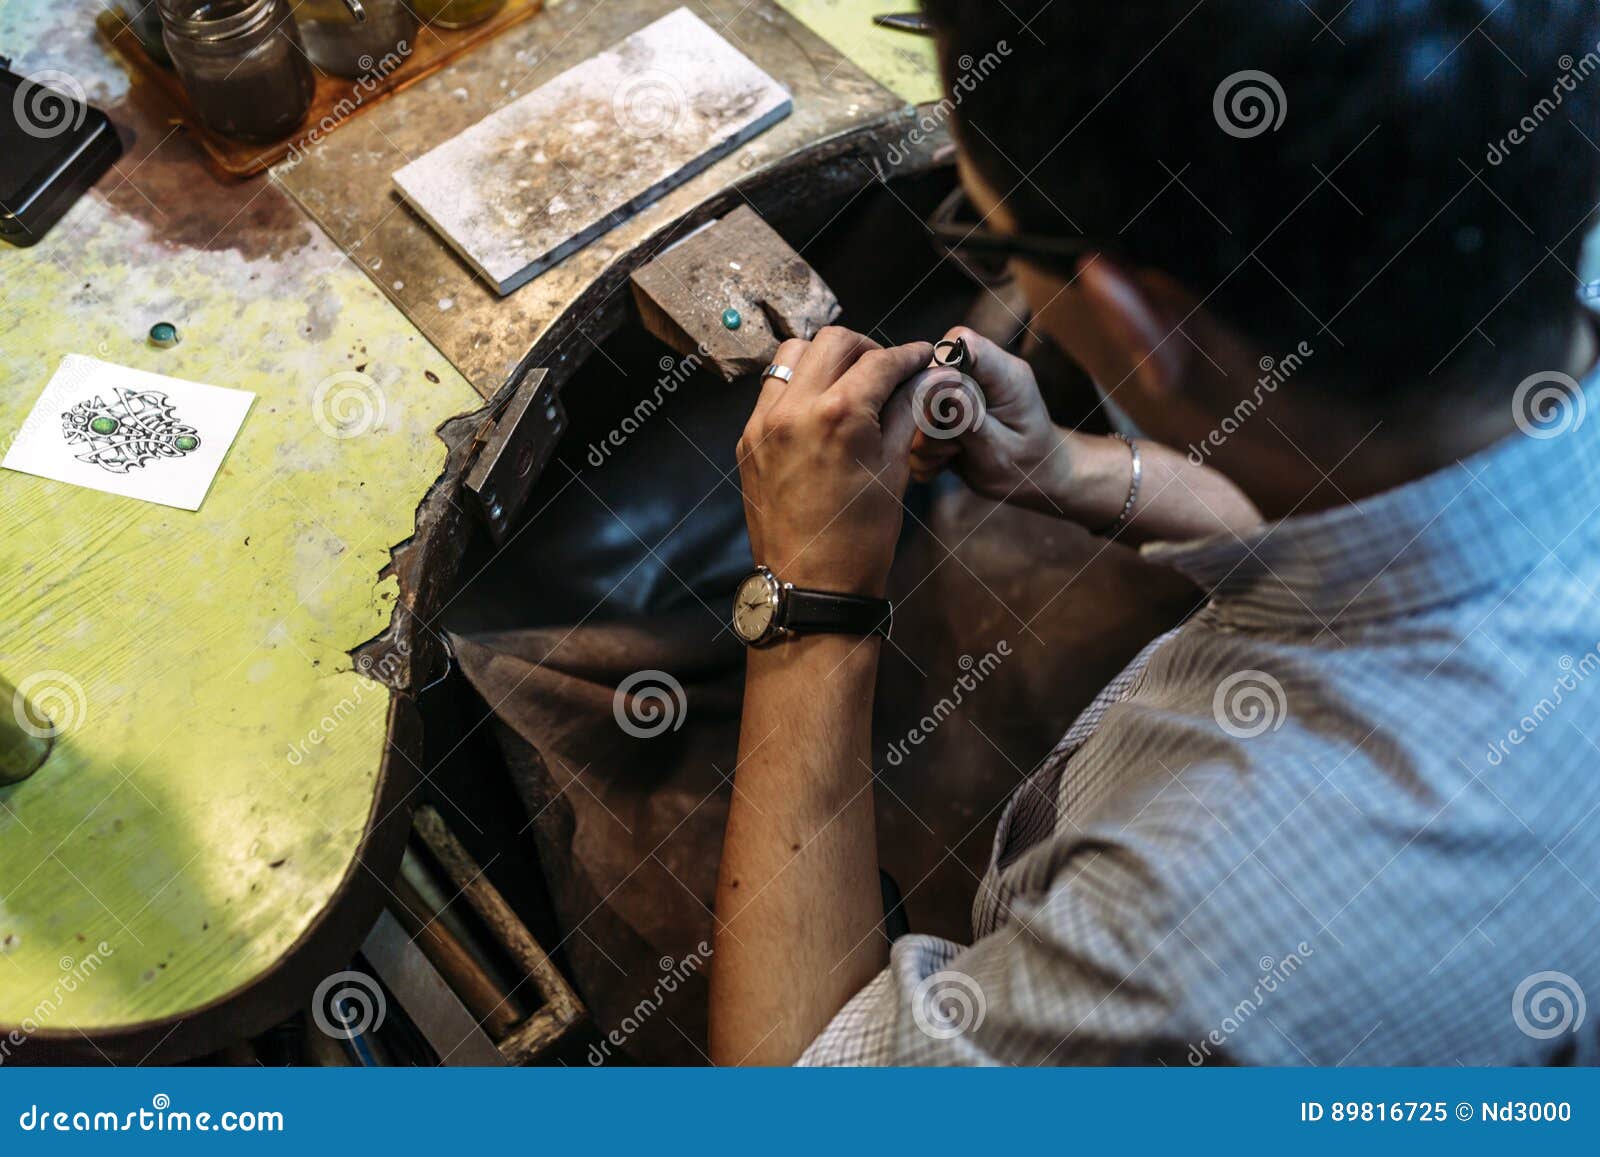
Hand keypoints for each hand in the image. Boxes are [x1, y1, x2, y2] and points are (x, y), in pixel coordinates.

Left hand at [737, 328, 933, 597]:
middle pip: (833, 341)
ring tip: (849, 383)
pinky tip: (819, 408)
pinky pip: (771, 389)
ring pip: (793, 354)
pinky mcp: (748, 440)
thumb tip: (917, 381)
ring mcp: (764, 424)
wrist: (811, 587)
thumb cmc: (859, 540)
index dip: (909, 355)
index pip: (880, 361)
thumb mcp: (894, 471)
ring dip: (825, 359)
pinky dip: (798, 386)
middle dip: (867, 348)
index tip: (921, 357)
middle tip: (886, 369)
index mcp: (838, 417)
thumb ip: (904, 414)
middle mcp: (794, 410)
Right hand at [908, 326, 1063, 503]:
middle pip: (931, 372)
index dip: (939, 365)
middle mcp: (981, 378)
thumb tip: (943, 388)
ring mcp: (961, 394)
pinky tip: (944, 463)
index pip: (963, 342)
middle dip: (928, 415)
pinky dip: (925, 451)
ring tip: (952, 457)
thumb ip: (971, 419)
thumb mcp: (1001, 451)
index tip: (935, 407)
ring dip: (927, 438)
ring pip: (919, 404)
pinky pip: (919, 425)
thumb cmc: (1027, 467)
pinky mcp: (947, 413)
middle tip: (952, 447)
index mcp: (1005, 376)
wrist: (1033, 482)